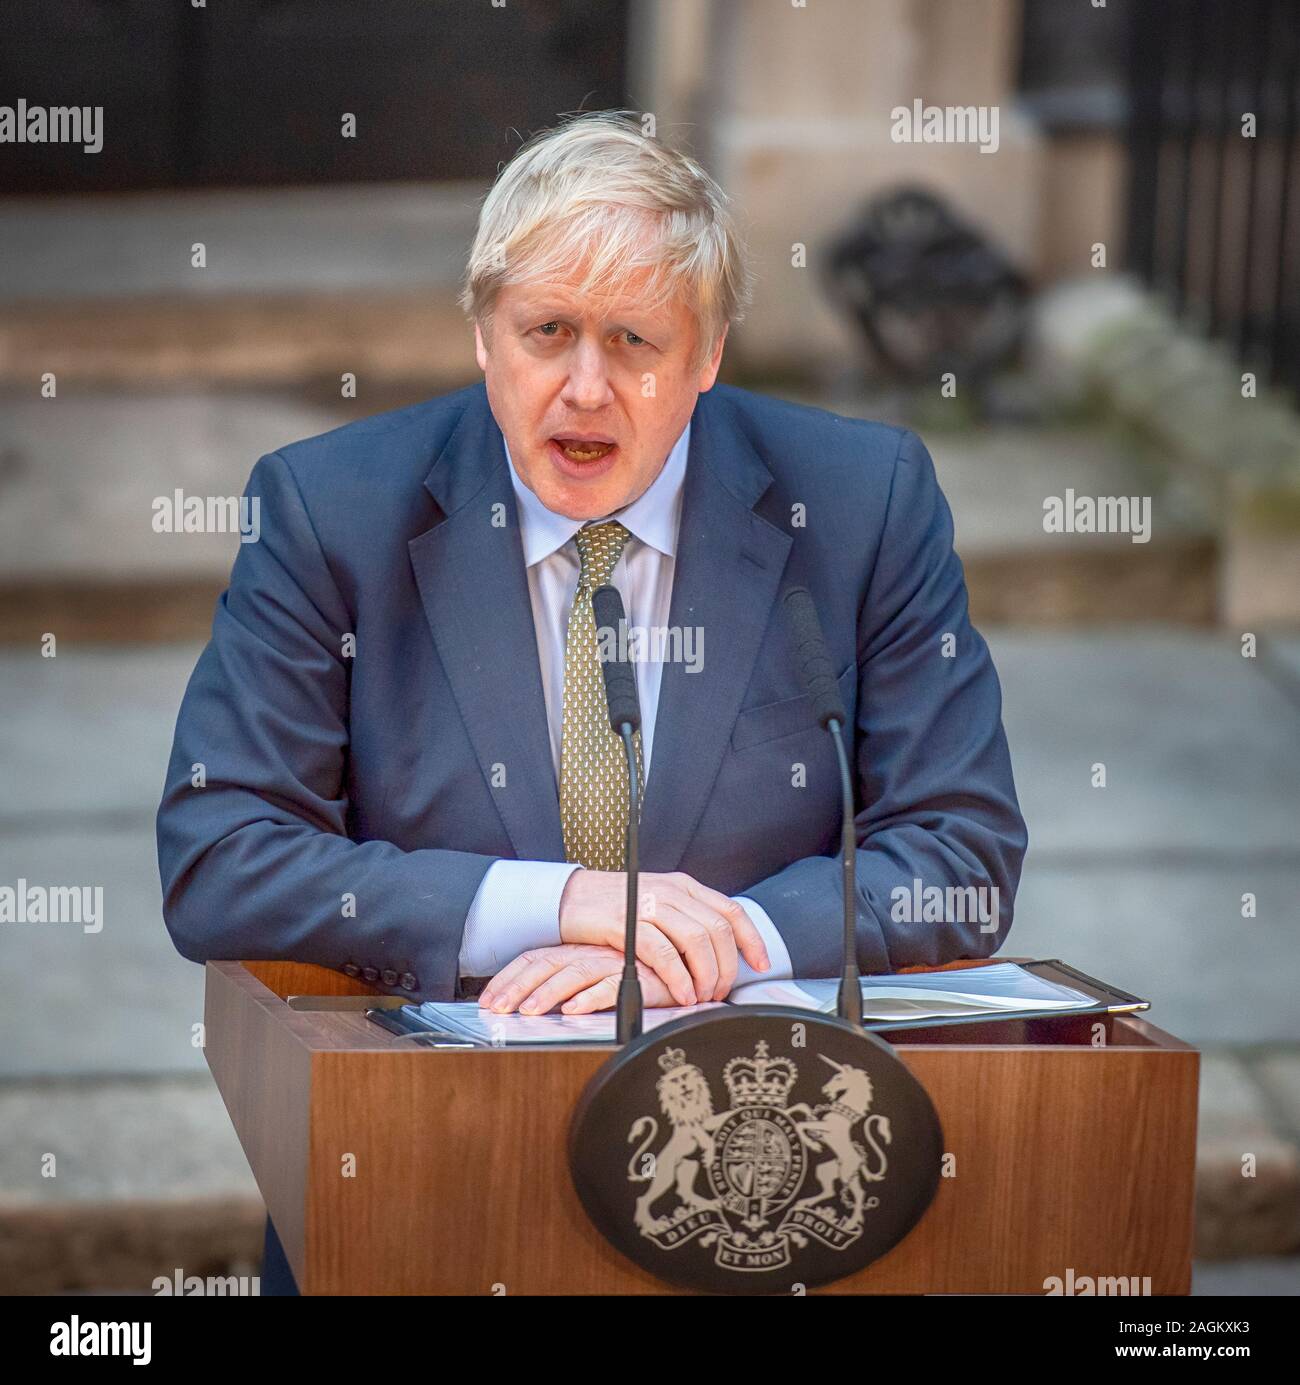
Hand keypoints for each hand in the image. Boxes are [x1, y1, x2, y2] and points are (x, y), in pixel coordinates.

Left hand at [478, 943, 676, 1014]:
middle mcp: (589, 952)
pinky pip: (609, 984)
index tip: (488, 1000)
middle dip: (518, 987)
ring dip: (549, 993)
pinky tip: (574, 1010)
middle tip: (498, 1009)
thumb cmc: (637, 969)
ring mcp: (610, 960)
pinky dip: (590, 997)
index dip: (509, 978)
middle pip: (545, 965)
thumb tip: (537, 1005)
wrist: (679, 963)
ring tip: (530, 1011)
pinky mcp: (635, 972)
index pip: (534, 959)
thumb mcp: (598, 972)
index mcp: (576, 950)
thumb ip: (572, 983)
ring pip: (573, 973)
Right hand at [557, 869, 769, 1005]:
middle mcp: (672, 891)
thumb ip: (686, 920)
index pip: (730, 911)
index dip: (752, 940)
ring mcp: (650, 904)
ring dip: (705, 975)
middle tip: (721, 992)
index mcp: (684, 886)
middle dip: (727, 967)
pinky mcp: (627, 922)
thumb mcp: (659, 905)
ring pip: (696, 940)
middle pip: (717, 930)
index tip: (761, 965)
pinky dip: (678, 977)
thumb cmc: (615, 908)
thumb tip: (718, 952)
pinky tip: (682, 993)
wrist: (570, 899)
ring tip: (702, 996)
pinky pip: (664, 953)